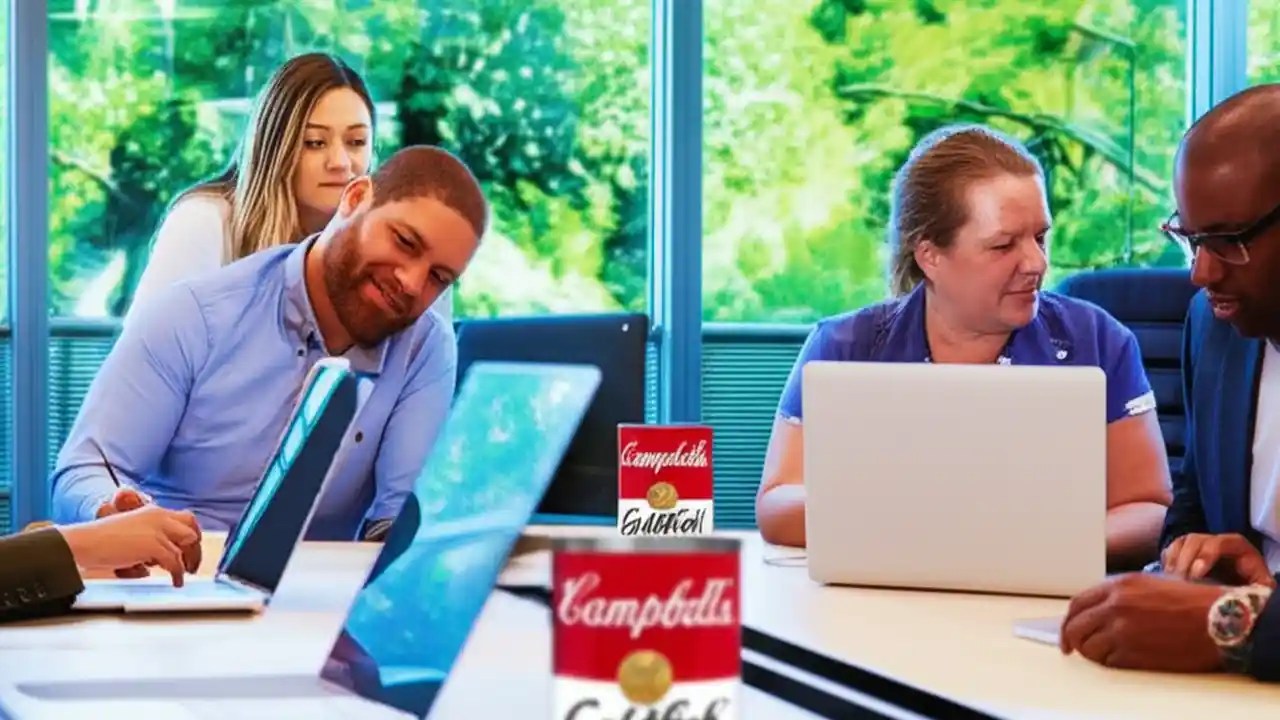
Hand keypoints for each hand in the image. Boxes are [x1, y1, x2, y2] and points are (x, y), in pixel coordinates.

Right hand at [60, 505, 202, 586]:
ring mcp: (158, 529)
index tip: (191, 550)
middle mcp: (159, 516)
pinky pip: (175, 561)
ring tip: (185, 574)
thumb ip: (149, 540)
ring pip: (188, 543)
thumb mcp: (131, 534)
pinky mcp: (154, 544)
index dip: (190, 536)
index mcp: (153, 511)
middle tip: (193, 563)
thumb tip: (159, 560)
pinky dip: (178, 574)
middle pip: (191, 527)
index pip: (184, 519)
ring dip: (188, 561)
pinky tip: (176, 581)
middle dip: (195, 546)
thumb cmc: (101, 541)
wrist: (84, 542)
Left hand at [1060, 573, 1226, 671]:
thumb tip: (1096, 612)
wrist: (1217, 620)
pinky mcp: (1133, 654)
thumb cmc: (1190, 602)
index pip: (1077, 604)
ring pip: (1089, 648)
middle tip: (1075, 649)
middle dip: (1072, 640)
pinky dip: (1110, 662)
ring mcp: (1122, 631)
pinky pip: (1108, 662)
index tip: (1068, 631)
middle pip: (1076, 627)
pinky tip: (1122, 658)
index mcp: (1117, 586)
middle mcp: (1115, 607)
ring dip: (1092, 653)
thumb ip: (1118, 595)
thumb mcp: (1148, 584)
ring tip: (1105, 653)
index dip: (1069, 620)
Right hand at [1161, 532, 1275, 586]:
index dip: (1205, 557)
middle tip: (1180, 582)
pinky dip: (1167, 562)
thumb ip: (1257, 586)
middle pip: (1195, 540)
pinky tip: (1168, 577)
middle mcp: (1216, 540)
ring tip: (1172, 581)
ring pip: (1180, 542)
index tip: (1195, 576)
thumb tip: (1244, 592)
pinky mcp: (1186, 550)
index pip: (1218, 543)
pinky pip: (1171, 549)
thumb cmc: (1251, 587)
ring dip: (1174, 562)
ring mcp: (1199, 543)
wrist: (1241, 586)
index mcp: (1237, 546)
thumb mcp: (1261, 586)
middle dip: (1185, 561)